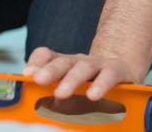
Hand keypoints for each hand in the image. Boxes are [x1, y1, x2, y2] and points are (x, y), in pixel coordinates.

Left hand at [22, 47, 140, 100]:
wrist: (125, 64)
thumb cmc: (93, 80)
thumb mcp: (71, 82)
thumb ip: (52, 83)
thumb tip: (32, 89)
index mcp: (65, 63)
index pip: (46, 55)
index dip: (36, 62)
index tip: (26, 74)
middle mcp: (79, 61)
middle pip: (63, 62)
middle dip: (50, 71)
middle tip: (38, 80)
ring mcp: (98, 64)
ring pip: (84, 68)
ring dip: (71, 80)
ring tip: (60, 93)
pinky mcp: (118, 70)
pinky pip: (109, 75)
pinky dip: (101, 85)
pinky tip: (93, 96)